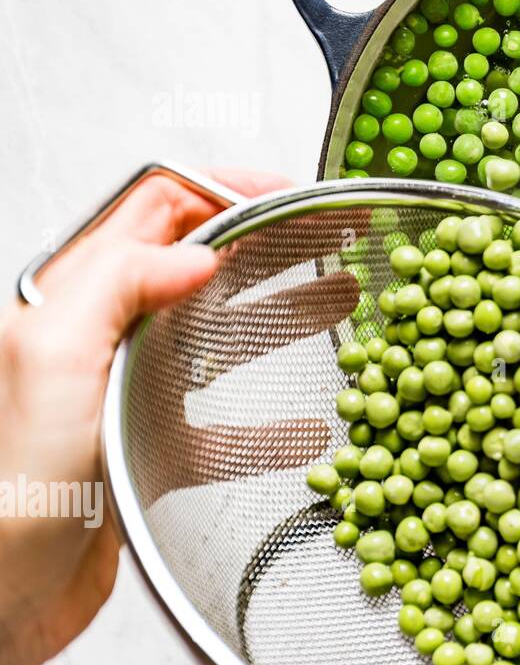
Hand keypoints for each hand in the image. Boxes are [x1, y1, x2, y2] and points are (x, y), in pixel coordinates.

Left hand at [0, 168, 288, 664]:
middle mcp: (103, 333)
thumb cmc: (11, 475)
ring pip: (221, 338)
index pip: (160, 208)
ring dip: (286, 317)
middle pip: (203, 264)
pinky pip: (223, 429)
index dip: (230, 189)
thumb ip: (119, 282)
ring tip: (341, 300)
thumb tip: (196, 253)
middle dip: (274, 244)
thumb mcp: (53, 352)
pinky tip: (307, 433)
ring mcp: (127, 388)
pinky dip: (270, 427)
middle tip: (335, 234)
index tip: (294, 193)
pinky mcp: (145, 447)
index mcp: (76, 293)